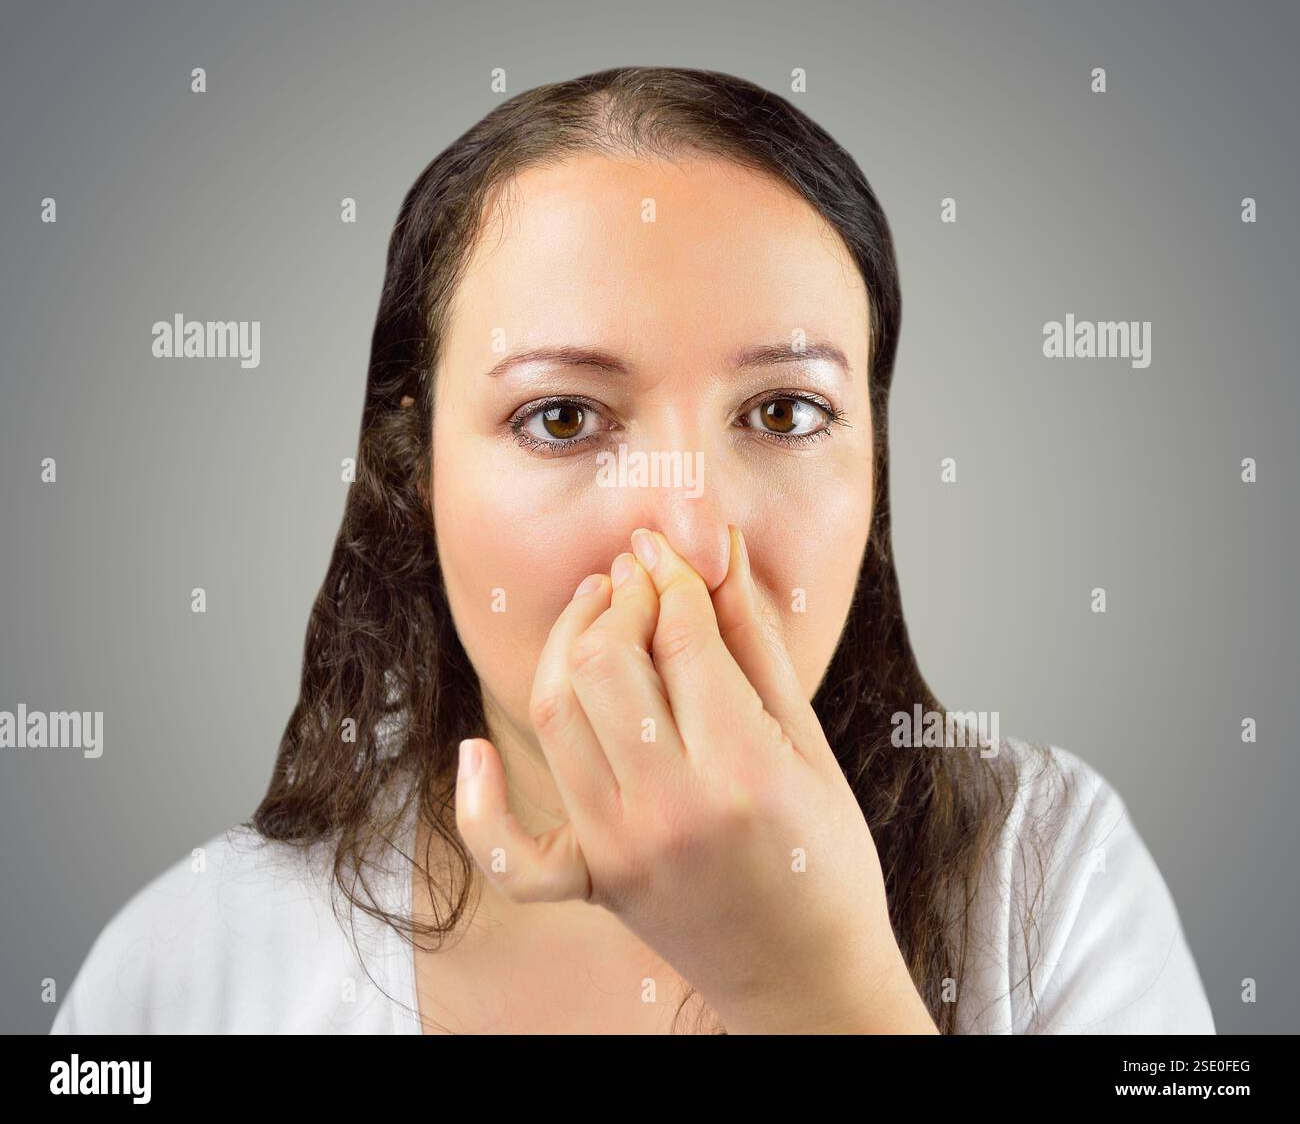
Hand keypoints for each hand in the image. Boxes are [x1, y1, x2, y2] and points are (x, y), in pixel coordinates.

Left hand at [454, 524, 935, 1032]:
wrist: (807, 976)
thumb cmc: (826, 857)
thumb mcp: (809, 741)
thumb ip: (756, 640)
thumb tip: (721, 549)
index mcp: (743, 770)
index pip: (682, 633)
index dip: (672, 572)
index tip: (669, 547)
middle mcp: (669, 809)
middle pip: (604, 661)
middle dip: (619, 598)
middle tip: (638, 574)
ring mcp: (620, 849)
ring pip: (554, 714)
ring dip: (566, 647)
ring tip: (596, 613)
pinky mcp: (592, 881)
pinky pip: (509, 850)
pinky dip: (478, 802)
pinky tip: (474, 750)